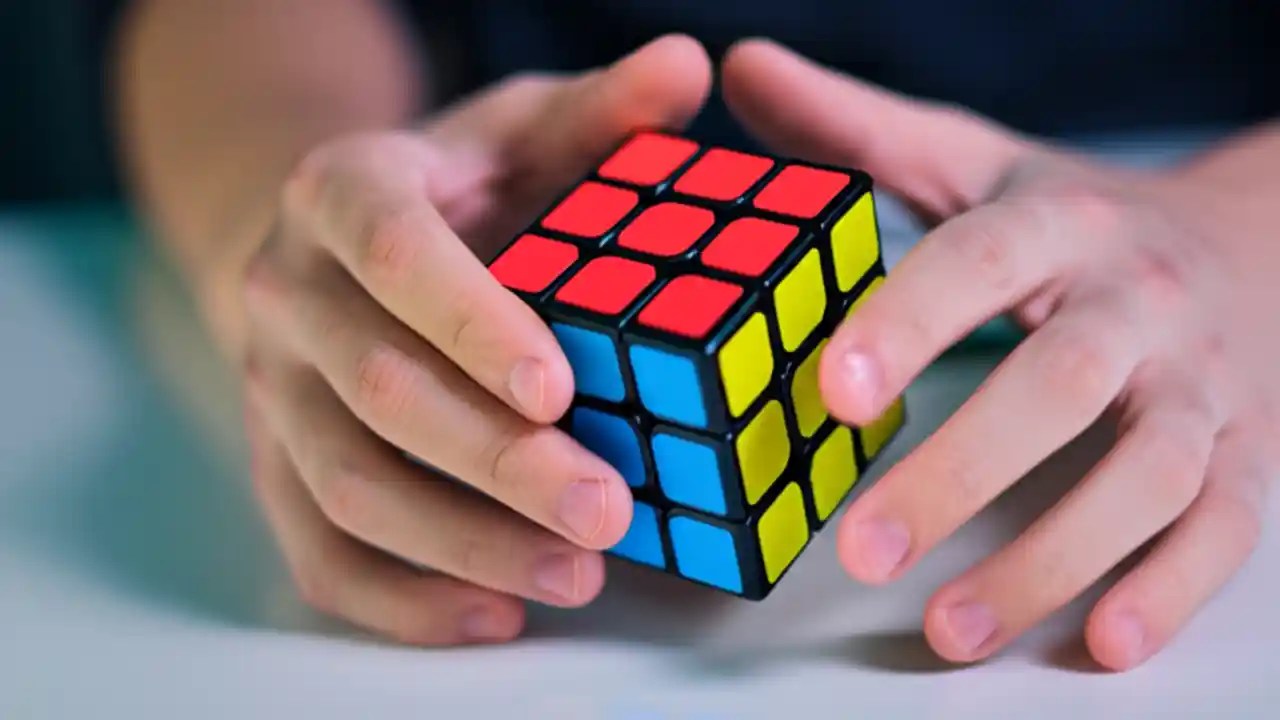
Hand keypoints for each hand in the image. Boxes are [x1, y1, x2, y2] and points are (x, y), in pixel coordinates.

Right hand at [239, 36, 710, 644]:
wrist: (335, 251)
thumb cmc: (456, 190)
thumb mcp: (522, 132)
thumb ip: (601, 114)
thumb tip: (688, 65)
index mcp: (343, 193)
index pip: (393, 254)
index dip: (469, 322)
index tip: (560, 387)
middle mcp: (290, 292)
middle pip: (379, 390)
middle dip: (496, 461)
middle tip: (606, 509)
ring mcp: (274, 390)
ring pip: (350, 486)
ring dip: (463, 542)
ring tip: (577, 574)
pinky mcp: (276, 468)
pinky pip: (320, 553)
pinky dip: (404, 599)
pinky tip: (495, 617)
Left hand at [723, 40, 1277, 669]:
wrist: (1250, 246)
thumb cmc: (1077, 220)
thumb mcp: (970, 161)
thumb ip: (857, 128)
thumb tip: (740, 69)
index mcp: (1061, 222)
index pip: (985, 262)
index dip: (911, 323)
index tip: (831, 394)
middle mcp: (1141, 301)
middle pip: (1064, 385)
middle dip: (965, 470)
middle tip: (862, 549)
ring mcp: (1202, 383)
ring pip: (1148, 474)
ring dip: (1053, 557)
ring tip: (950, 625)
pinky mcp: (1245, 455)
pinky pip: (1222, 529)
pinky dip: (1168, 590)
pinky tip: (1098, 642)